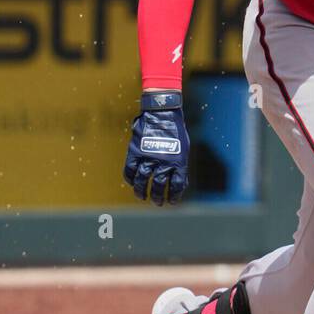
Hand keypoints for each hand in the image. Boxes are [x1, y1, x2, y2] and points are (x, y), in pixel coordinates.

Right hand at [123, 91, 188, 205]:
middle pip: (160, 185)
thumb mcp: (184, 147)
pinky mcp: (136, 151)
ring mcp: (148, 156)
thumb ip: (180, 164)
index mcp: (178, 161)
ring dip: (142, 191)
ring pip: (143, 180)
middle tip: (157, 202)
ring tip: (142, 196)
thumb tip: (179, 182)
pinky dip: (130, 178)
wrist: (162, 111)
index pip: (177, 184)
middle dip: (158, 196)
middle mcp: (163, 161)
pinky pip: (130, 169)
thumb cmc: (175, 129)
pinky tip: (132, 183)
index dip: (175, 195)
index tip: (172, 201)